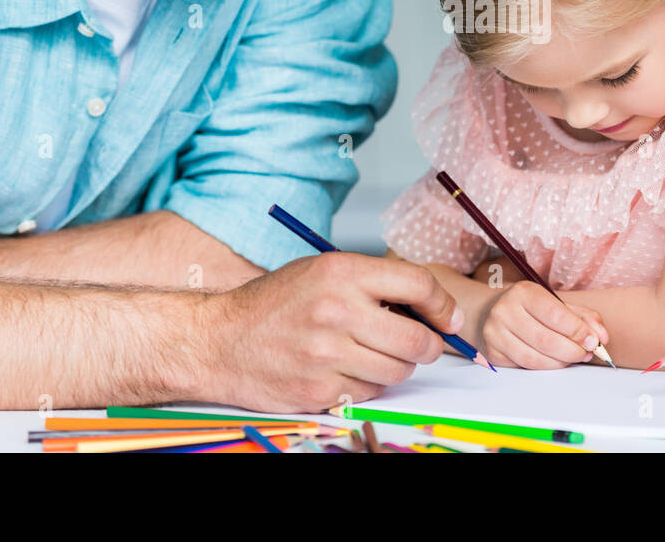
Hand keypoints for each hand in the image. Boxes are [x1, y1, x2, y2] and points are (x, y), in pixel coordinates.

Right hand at [202, 252, 464, 411]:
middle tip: (423, 344)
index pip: (418, 284)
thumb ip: (371, 283)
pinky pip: (371, 392)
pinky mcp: (319, 389)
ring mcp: (327, 354)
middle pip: (418, 339)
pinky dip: (369, 385)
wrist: (217, 341)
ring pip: (399, 370)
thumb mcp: (320, 272)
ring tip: (375, 354)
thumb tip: (428, 305)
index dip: (442, 305)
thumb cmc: (272, 305)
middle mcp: (336, 311)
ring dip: (398, 367)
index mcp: (340, 272)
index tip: (448, 317)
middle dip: (429, 345)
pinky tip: (348, 370)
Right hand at [478, 281, 607, 368]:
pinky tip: (554, 361)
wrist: (491, 313)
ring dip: (561, 363)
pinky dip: (546, 367)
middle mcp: (505, 310)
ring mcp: (495, 333)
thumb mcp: (556, 303)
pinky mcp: (493, 353)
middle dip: (573, 351)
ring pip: (535, 359)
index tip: (595, 341)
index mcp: (524, 292)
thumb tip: (602, 337)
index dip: (578, 331)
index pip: (555, 314)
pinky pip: (525, 367)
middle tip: (587, 353)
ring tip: (573, 357)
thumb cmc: (531, 309)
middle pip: (546, 340)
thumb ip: (582, 317)